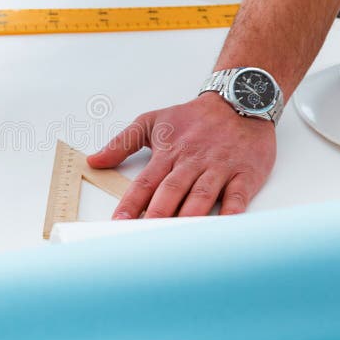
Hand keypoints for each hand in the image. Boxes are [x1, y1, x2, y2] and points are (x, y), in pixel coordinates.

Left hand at [87, 93, 275, 218]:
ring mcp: (219, 168)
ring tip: (178, 239)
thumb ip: (122, 142)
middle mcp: (192, 161)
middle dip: (157, 214)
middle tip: (145, 236)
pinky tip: (222, 226)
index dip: (131, 202)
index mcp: (168, 152)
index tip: (120, 221)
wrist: (240, 101)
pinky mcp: (245, 173)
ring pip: (201, 195)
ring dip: (189, 216)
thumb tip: (95, 160)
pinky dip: (231, 211)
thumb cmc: (194, 117)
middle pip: (171, 191)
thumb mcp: (152, 121)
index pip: (146, 182)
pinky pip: (238, 195)